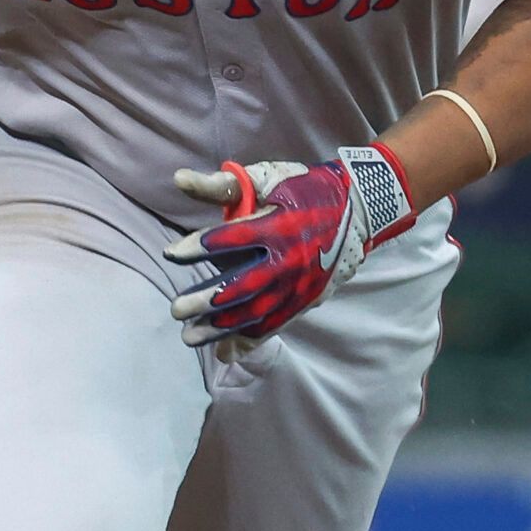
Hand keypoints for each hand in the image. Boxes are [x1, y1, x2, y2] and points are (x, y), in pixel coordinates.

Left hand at [164, 149, 412, 345]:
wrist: (359, 210)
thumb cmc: (304, 190)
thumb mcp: (267, 178)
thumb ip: (222, 184)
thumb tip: (179, 179)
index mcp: (279, 224)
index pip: (233, 237)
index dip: (201, 246)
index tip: (172, 254)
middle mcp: (290, 259)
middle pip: (244, 286)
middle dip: (208, 301)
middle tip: (176, 310)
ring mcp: (300, 284)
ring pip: (257, 313)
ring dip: (221, 328)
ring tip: (189, 337)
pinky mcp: (306, 299)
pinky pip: (276, 325)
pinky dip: (250, 340)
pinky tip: (225, 351)